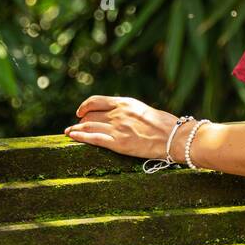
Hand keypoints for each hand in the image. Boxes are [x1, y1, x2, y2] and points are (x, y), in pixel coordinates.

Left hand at [64, 95, 181, 159]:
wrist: (175, 137)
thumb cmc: (166, 125)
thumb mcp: (145, 111)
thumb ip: (130, 112)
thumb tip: (122, 118)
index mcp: (126, 103)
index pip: (97, 101)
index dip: (85, 106)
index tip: (80, 112)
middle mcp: (119, 113)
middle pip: (90, 115)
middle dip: (80, 121)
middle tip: (74, 127)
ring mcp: (118, 128)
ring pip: (89, 126)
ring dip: (76, 130)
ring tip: (68, 133)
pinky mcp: (119, 143)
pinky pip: (93, 139)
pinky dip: (80, 137)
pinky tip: (72, 137)